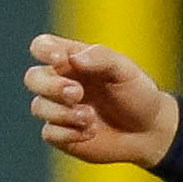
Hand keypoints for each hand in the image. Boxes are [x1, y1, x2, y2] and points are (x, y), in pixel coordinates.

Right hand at [24, 33, 178, 168]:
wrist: (150, 131)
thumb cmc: (137, 94)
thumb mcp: (125, 70)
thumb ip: (100, 57)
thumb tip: (73, 59)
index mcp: (72, 60)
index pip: (42, 47)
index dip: (43, 50)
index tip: (60, 59)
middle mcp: (61, 82)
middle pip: (33, 77)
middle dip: (50, 86)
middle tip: (77, 93)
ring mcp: (59, 109)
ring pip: (39, 106)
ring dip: (62, 112)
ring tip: (90, 117)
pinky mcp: (62, 134)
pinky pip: (49, 132)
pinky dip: (69, 133)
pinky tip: (91, 132)